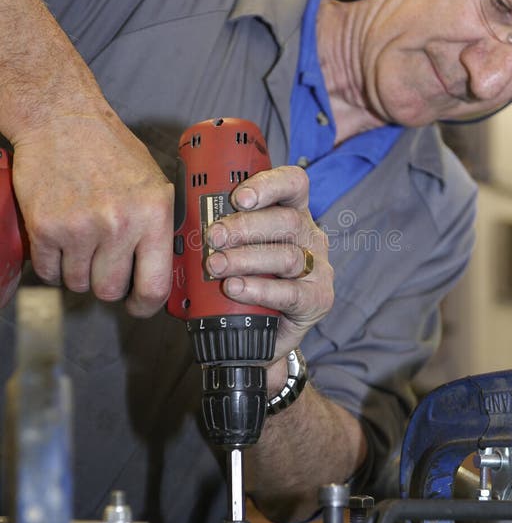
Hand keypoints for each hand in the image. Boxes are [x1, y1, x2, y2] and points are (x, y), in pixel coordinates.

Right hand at [12, 107, 173, 317]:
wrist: (61, 119)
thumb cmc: (109, 149)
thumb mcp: (153, 183)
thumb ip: (158, 226)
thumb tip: (165, 268)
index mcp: (153, 214)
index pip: (154, 284)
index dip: (146, 305)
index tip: (139, 305)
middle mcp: (119, 223)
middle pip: (110, 290)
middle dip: (107, 285)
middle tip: (104, 265)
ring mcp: (80, 227)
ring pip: (78, 283)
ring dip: (78, 273)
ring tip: (81, 244)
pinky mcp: (45, 227)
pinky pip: (49, 272)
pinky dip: (52, 264)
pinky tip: (60, 241)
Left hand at [204, 165, 332, 367]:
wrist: (259, 338)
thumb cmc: (246, 286)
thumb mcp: (234, 252)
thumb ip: (220, 234)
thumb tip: (182, 221)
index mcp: (292, 214)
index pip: (293, 185)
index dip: (268, 184)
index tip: (238, 197)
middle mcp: (310, 237)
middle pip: (287, 221)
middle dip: (245, 226)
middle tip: (213, 237)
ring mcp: (318, 269)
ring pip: (287, 256)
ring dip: (246, 259)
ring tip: (216, 266)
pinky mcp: (318, 300)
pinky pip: (290, 292)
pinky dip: (259, 289)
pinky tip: (236, 289)